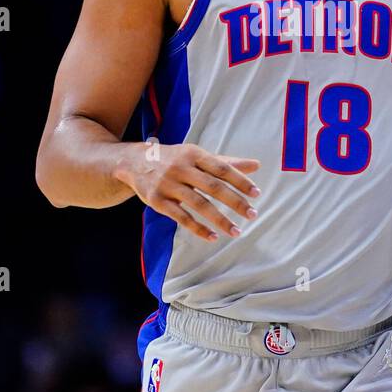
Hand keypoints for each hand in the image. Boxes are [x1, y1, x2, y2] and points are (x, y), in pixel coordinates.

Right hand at [116, 142, 260, 241]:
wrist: (135, 162)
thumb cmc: (176, 159)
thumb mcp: (198, 156)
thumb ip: (227, 162)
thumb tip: (257, 165)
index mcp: (194, 154)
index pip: (222, 168)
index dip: (240, 181)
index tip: (256, 194)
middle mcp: (181, 168)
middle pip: (213, 187)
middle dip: (235, 202)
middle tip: (252, 214)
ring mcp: (168, 185)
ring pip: (199, 205)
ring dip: (220, 220)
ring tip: (236, 231)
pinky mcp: (158, 201)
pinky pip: (182, 218)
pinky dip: (198, 229)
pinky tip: (213, 237)